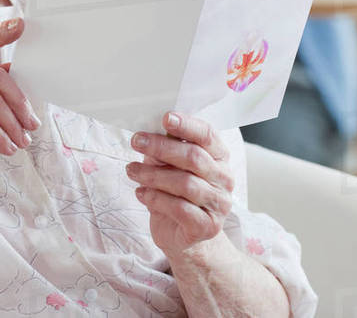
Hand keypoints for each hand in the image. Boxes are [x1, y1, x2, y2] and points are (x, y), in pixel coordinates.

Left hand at [127, 112, 234, 258]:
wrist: (184, 237)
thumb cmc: (176, 195)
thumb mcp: (170, 167)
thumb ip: (167, 149)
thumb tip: (150, 129)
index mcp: (219, 157)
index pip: (208, 135)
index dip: (187, 125)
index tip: (165, 118)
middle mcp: (224, 179)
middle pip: (194, 157)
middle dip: (161, 147)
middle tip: (136, 141)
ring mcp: (218, 204)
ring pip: (185, 183)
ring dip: (153, 174)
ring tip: (132, 170)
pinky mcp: (207, 226)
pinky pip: (180, 208)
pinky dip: (156, 198)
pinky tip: (141, 193)